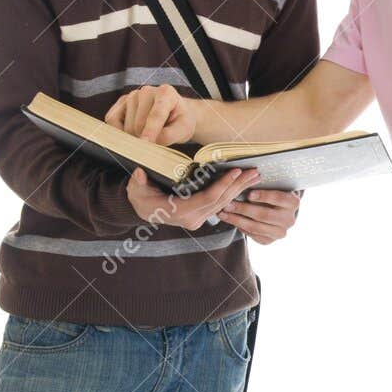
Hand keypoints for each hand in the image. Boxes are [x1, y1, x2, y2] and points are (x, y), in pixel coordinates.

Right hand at [106, 84, 197, 144]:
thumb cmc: (179, 121)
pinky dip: (119, 132)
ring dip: (135, 136)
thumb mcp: (184, 130)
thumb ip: (169, 136)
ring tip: (148, 132)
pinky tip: (132, 132)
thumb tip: (148, 142)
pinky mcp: (121, 103)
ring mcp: (132, 95)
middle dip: (144, 139)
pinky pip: (112, 120)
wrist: (175, 114)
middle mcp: (146, 91)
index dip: (150, 130)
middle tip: (155, 140)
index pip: (155, 115)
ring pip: (126, 127)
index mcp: (166, 93)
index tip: (145, 142)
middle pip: (138, 124)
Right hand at [125, 165, 259, 231]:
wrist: (142, 210)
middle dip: (238, 186)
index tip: (235, 172)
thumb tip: (139, 174)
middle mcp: (193, 218)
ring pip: (224, 203)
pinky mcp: (202, 215)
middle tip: (254, 172)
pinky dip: (232, 193)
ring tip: (255, 176)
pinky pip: (220, 204)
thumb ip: (138, 183)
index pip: (207, 199)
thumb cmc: (140, 198)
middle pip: (221, 201)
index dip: (223, 185)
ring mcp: (198, 218)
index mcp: (181, 212)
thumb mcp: (136, 190)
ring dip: (239, 189)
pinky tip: (243, 184)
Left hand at [219, 187, 302, 244]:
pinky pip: (253, 235)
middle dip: (244, 209)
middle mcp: (289, 220)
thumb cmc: (272, 194)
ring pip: (256, 227)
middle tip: (228, 204)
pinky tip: (231, 220)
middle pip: (265, 215)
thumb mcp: (273, 187)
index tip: (250, 194)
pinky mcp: (270, 241)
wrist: (278, 211)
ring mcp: (280, 232)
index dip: (264, 196)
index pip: (279, 198)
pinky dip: (240, 227)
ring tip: (223, 213)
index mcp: (293, 203)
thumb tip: (243, 179)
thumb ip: (262, 186)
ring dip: (237, 220)